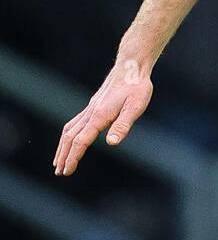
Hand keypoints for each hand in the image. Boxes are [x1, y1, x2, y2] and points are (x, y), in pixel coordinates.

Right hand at [54, 59, 152, 175]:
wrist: (131, 66)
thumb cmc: (136, 87)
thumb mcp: (135, 107)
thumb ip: (122, 125)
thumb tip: (111, 143)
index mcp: (99, 115)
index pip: (81, 140)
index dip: (73, 157)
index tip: (67, 171)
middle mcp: (91, 112)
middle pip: (70, 137)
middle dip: (64, 155)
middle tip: (59, 172)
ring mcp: (90, 108)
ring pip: (70, 129)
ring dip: (63, 146)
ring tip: (58, 161)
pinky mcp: (93, 106)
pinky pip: (75, 122)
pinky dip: (68, 135)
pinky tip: (70, 140)